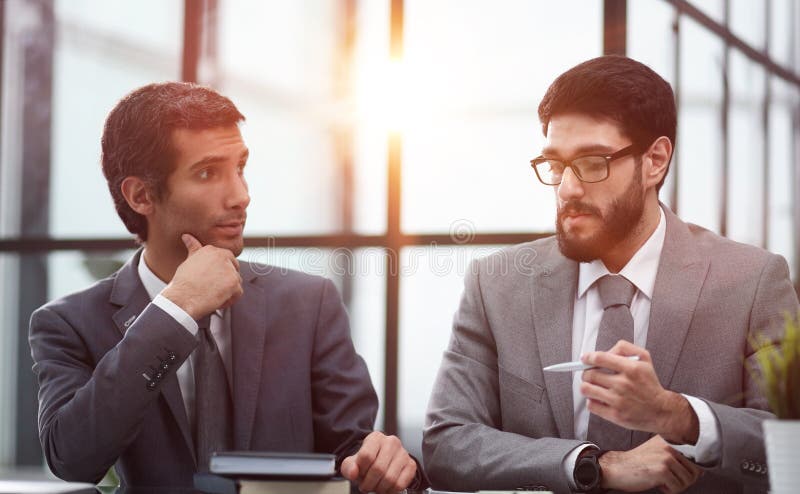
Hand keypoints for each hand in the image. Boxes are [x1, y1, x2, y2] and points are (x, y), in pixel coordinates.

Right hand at [161, 234, 242, 318]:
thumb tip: (187, 236)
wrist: (182, 298)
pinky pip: (238, 293)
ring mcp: (230, 269)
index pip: (226, 259)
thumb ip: (193, 248)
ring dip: (227, 290)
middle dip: (226, 280)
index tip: (211, 279)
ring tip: (211, 294)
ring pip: (236, 281)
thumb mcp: (188, 261)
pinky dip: (229, 299)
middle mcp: (222, 256)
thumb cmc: (183, 282)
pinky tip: (216, 300)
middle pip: (234, 269)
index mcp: (212, 249)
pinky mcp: (234, 282)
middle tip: (211, 288)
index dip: (220, 272)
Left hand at [340, 431, 416, 493]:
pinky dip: (391, 490)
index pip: (366, 456)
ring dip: (380, 488)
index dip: (360, 471)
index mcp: (376, 438)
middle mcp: (391, 442)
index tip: (358, 475)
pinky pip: (400, 484)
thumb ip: (348, 467)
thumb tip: (353, 473)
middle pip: (378, 469)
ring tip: (376, 486)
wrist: (379, 461)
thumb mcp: (352, 462)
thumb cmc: (366, 462)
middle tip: (366, 486)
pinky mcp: (411, 465)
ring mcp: (403, 453)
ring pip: (390, 478)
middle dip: (369, 483)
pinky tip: (386, 487)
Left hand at [580, 340, 698, 443]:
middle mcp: (623, 384)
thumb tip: (604, 351)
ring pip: (586, 389)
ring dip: (587, 386)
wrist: (661, 411)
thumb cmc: (650, 384)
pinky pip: (591, 405)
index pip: (600, 358)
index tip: (585, 359)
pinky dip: (592, 401)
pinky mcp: (615, 415)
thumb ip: (624, 348)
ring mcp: (618, 400)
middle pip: (589, 374)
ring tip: (594, 386)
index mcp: (631, 368)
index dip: (588, 357)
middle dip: (587, 373)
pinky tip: (600, 399)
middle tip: (591, 374)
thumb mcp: (644, 358)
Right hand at [599, 435, 702, 492]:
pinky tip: (656, 483)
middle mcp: (670, 446)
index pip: (697, 457)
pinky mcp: (663, 470)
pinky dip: (668, 490)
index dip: (691, 470)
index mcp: (670, 439)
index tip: (678, 471)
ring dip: (675, 485)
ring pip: (688, 480)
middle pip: (695, 471)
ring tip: (661, 480)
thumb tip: (700, 468)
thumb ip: (677, 455)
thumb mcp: (658, 452)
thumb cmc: (637, 463)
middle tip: (667, 478)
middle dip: (683, 480)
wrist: (617, 468)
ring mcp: (667, 457)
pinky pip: (678, 487)